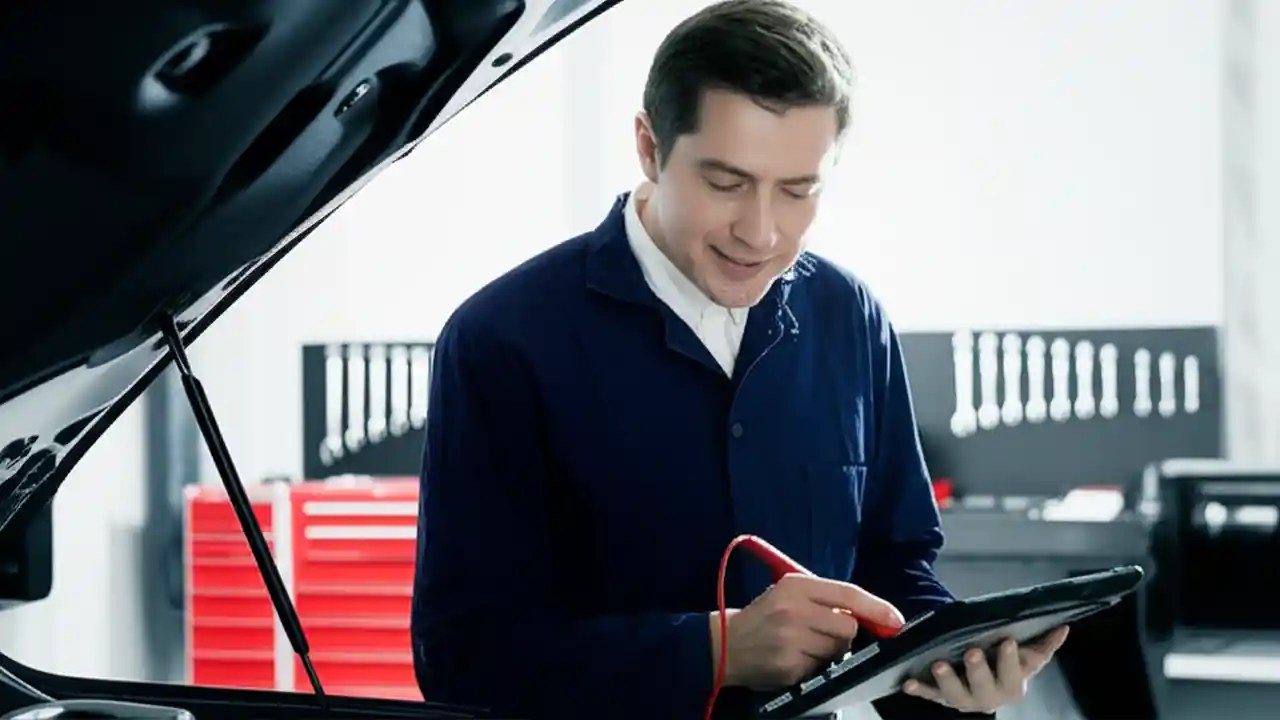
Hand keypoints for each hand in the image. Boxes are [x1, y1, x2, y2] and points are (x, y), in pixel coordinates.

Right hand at [712, 574, 905, 689]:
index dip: (877, 607)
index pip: (848, 593)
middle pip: (848, 626)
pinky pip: (822, 669)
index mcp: (795, 586)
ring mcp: (792, 641)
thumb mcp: (789, 592)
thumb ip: (825, 598)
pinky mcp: (790, 667)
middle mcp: (794, 610)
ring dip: (829, 650)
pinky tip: (795, 658)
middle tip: (822, 631)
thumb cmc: (765, 615)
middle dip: (843, 632)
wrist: (727, 643)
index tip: (896, 619)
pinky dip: (814, 666)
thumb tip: (871, 614)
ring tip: (804, 644)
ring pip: (838, 650)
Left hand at [901, 625, 1068, 713]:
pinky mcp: (941, 697)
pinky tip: (908, 683)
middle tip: (972, 651)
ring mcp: (962, 698)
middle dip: (978, 670)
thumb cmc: (1008, 667)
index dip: (1010, 660)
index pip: (1012, 675)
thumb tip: (1064, 627)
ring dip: (946, 680)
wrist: (986, 687)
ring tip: (938, 663)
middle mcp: (987, 698)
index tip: (1007, 640)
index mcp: (1011, 687)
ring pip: (954, 693)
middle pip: (983, 687)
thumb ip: (1045, 644)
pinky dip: (918, 689)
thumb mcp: (1027, 658)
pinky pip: (928, 694)